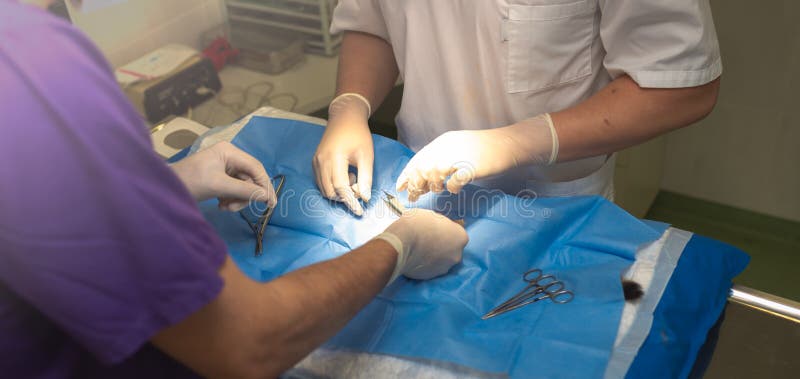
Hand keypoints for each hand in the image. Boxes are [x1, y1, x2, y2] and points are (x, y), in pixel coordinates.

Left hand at [171, 141, 275, 210]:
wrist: (166, 189)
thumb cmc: (190, 182)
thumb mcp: (219, 186)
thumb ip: (245, 190)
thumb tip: (267, 197)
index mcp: (229, 151)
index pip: (256, 167)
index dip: (265, 185)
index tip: (271, 203)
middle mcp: (230, 156)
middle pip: (251, 178)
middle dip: (245, 194)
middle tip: (236, 208)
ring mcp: (225, 167)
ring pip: (244, 185)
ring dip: (237, 199)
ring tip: (225, 207)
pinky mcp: (220, 177)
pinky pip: (235, 189)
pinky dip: (231, 199)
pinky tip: (221, 205)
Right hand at [313, 94, 373, 215]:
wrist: (344, 118)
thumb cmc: (358, 135)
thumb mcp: (367, 156)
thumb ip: (366, 178)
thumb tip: (364, 198)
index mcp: (335, 158)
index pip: (340, 188)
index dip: (350, 201)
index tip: (359, 211)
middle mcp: (321, 161)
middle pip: (330, 192)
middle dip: (344, 197)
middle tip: (358, 188)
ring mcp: (315, 162)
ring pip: (324, 189)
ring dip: (338, 192)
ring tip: (353, 178)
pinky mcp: (314, 162)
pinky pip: (321, 182)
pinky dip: (332, 186)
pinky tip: (345, 175)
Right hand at [375, 209, 467, 281]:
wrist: (400, 243)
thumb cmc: (416, 224)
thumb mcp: (432, 215)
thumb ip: (441, 224)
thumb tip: (439, 227)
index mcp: (461, 237)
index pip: (457, 234)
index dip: (446, 231)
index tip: (436, 229)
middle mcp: (457, 255)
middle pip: (451, 250)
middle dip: (442, 246)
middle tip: (428, 240)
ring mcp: (444, 268)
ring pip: (441, 261)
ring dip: (433, 256)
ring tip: (419, 249)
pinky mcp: (431, 277)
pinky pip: (429, 269)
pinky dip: (424, 265)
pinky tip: (414, 257)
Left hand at [396, 114, 556, 200]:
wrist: (507, 144)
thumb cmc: (481, 150)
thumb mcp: (456, 149)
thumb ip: (439, 160)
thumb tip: (423, 179)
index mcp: (442, 143)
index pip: (417, 159)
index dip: (406, 175)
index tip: (400, 188)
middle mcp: (447, 148)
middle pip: (422, 168)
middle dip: (416, 184)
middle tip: (415, 196)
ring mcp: (460, 157)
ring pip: (435, 173)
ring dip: (433, 185)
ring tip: (437, 191)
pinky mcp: (472, 167)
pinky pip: (455, 181)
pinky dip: (451, 187)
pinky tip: (455, 189)